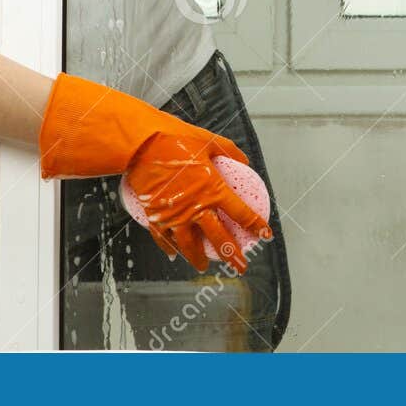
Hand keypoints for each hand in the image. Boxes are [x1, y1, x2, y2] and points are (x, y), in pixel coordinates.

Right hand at [124, 132, 268, 274]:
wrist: (140, 144)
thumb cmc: (174, 138)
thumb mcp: (209, 141)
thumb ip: (230, 152)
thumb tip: (244, 160)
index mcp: (213, 189)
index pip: (241, 213)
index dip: (255, 225)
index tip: (265, 234)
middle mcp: (196, 208)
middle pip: (219, 238)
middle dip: (232, 255)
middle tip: (240, 266)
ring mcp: (175, 215)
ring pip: (190, 246)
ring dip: (198, 258)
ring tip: (204, 266)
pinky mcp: (156, 215)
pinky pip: (163, 238)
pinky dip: (168, 248)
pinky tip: (173, 254)